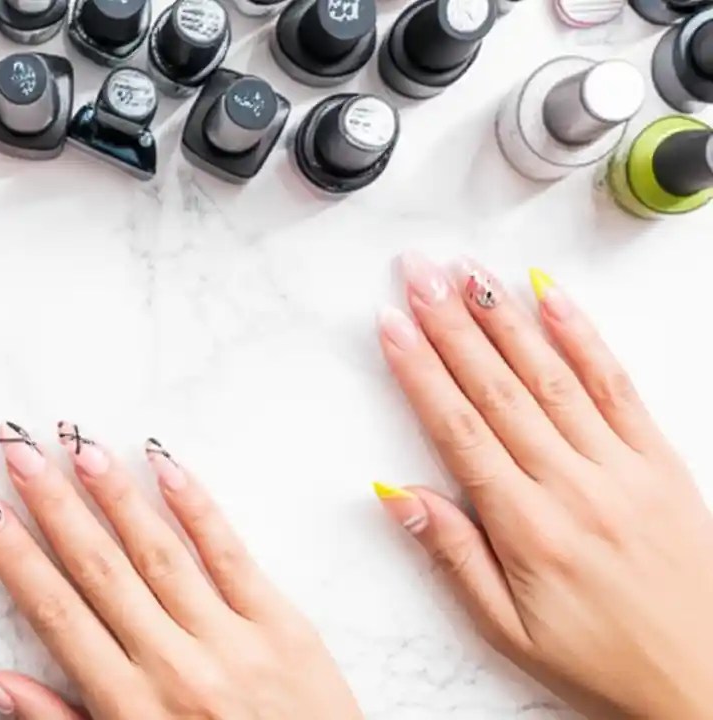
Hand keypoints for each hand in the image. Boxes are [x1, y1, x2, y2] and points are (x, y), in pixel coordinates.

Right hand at [0, 423, 362, 718]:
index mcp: (129, 707)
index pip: (54, 611)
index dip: (12, 554)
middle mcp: (174, 666)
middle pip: (97, 567)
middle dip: (52, 503)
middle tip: (19, 450)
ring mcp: (231, 641)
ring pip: (156, 551)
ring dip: (112, 492)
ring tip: (77, 444)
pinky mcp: (283, 627)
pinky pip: (231, 555)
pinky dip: (196, 506)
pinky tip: (165, 465)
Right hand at [376, 253, 712, 718]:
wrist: (706, 681)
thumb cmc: (602, 660)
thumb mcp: (507, 629)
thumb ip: (452, 554)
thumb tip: (397, 494)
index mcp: (528, 528)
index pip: (458, 429)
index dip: (419, 370)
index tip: (390, 323)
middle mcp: (573, 485)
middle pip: (498, 388)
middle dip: (451, 323)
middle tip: (419, 272)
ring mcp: (622, 466)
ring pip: (552, 375)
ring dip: (505, 317)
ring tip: (469, 271)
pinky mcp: (661, 460)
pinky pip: (619, 385)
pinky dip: (584, 336)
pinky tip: (553, 298)